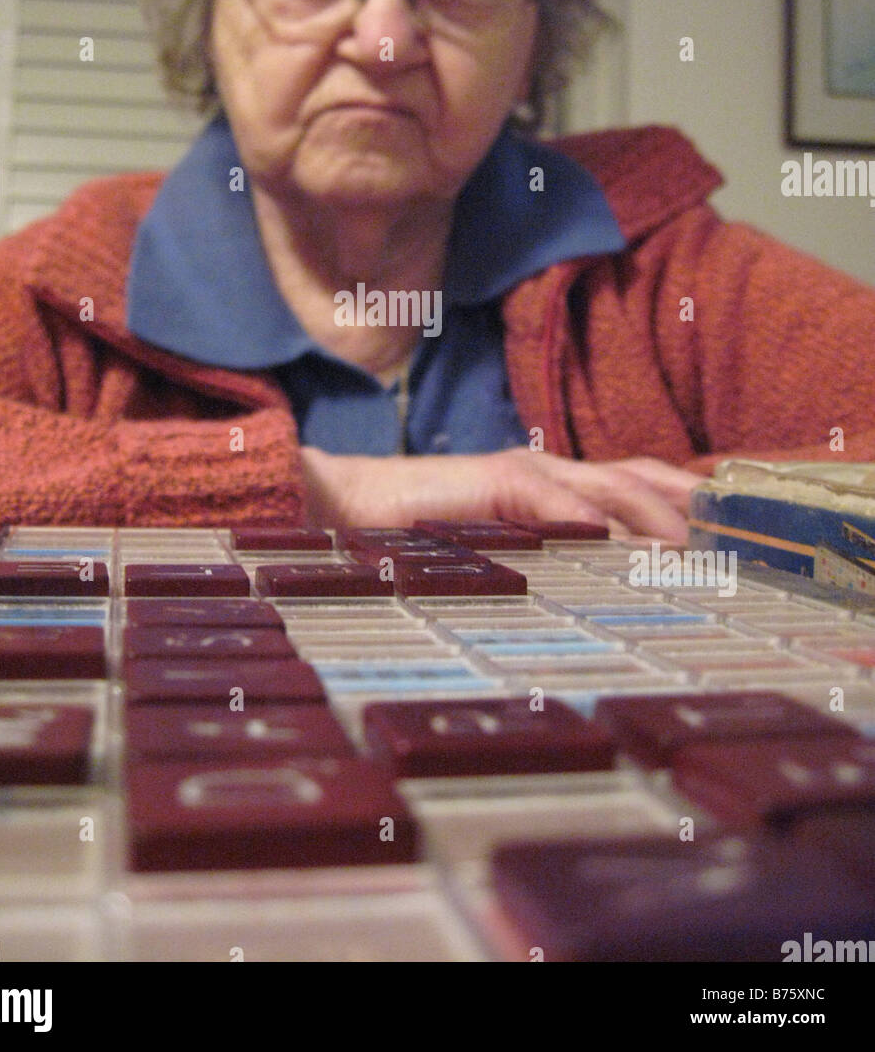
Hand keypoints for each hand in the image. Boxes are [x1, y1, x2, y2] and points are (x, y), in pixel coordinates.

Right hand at [301, 446, 699, 540]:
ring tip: (693, 545)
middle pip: (639, 475)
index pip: (635, 487)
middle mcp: (546, 473)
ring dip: (653, 512)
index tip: (728, 535)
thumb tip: (600, 607)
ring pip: (606, 481)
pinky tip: (606, 534)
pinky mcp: (486, 481)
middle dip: (691, 502)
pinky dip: (579, 511)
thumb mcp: (498, 557)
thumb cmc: (420, 540)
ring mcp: (519, 472)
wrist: (345, 511)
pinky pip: (542, 493)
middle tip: (734, 538)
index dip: (685, 504)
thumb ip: (544, 566)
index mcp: (553, 491)